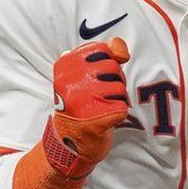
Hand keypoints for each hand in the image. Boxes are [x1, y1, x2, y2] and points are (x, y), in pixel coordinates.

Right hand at [44, 38, 129, 175]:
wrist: (68, 140)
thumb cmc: (79, 102)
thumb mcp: (81, 72)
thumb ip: (102, 54)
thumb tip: (120, 50)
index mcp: (65, 65)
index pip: (101, 48)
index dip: (108, 61)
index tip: (97, 75)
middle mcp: (70, 80)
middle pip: (113, 68)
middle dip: (113, 81)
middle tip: (98, 95)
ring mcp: (83, 99)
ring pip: (120, 88)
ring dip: (115, 99)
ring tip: (99, 107)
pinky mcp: (97, 118)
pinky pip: (122, 107)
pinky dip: (118, 114)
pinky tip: (103, 119)